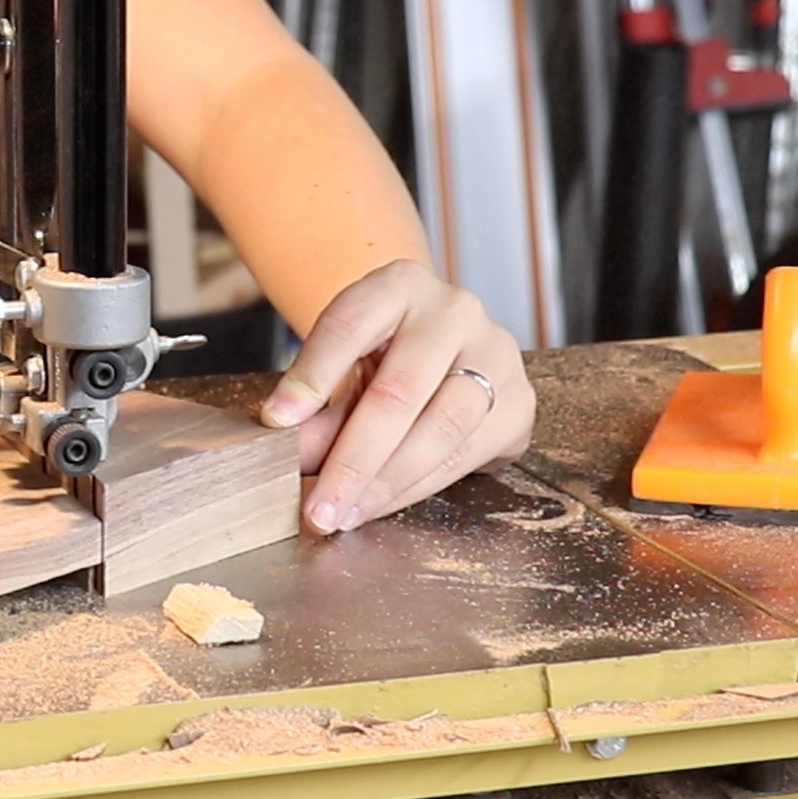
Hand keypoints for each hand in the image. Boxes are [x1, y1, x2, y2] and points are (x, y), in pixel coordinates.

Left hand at [260, 260, 533, 533]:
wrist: (445, 348)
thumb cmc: (383, 351)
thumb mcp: (343, 361)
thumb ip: (319, 403)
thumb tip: (294, 452)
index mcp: (399, 285)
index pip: (348, 326)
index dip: (312, 377)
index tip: (278, 421)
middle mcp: (455, 312)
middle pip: (399, 391)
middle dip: (352, 459)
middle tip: (317, 506)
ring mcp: (496, 354)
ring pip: (441, 430)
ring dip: (387, 483)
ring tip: (345, 513)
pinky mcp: (520, 402)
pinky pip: (466, 456)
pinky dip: (418, 488)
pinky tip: (383, 504)